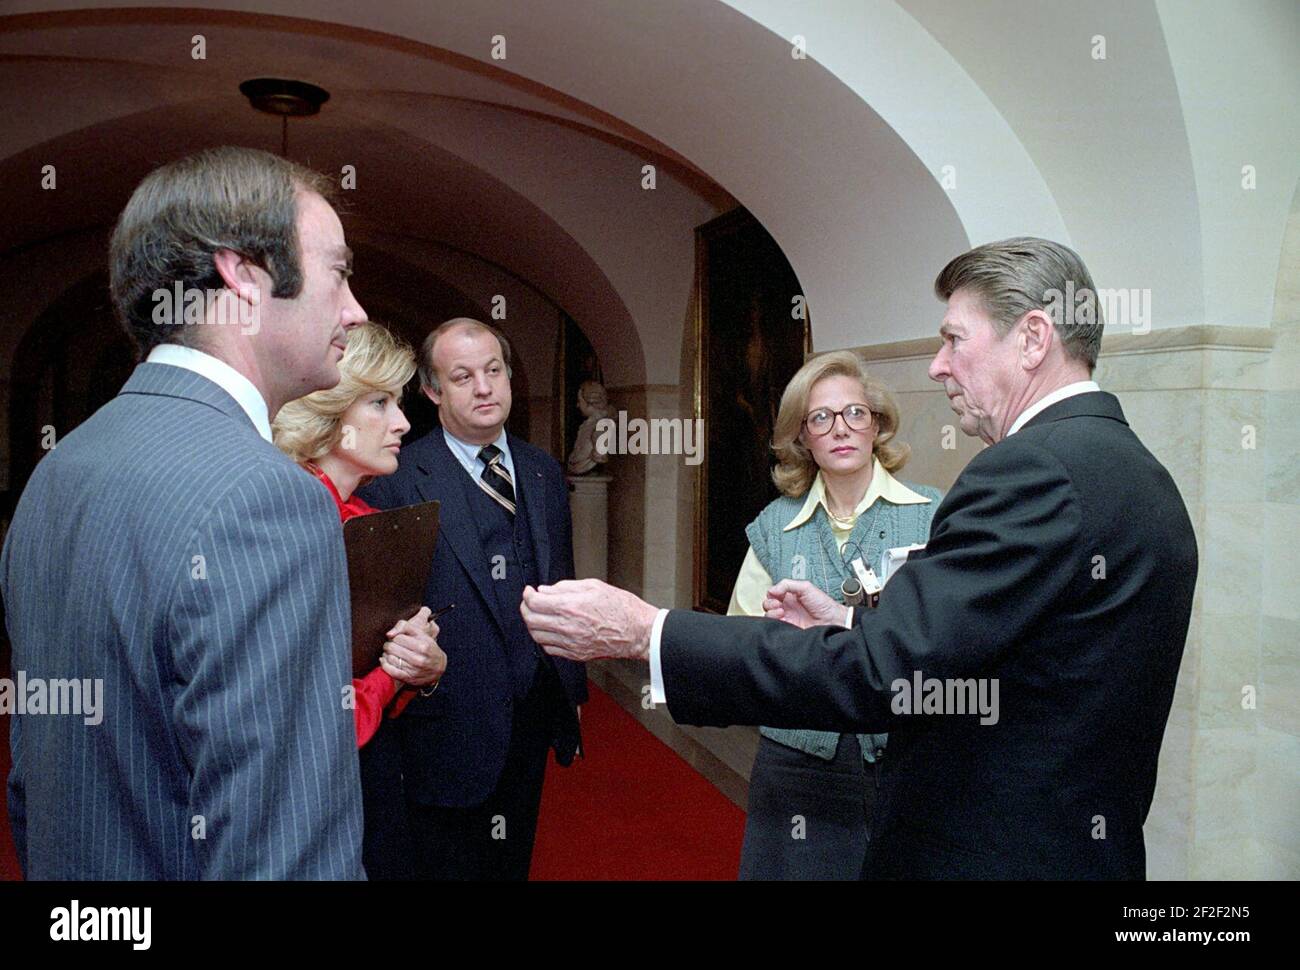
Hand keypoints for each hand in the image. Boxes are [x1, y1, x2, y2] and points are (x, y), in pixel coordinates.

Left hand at [380, 606, 446, 686]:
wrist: (438, 667)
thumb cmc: (428, 648)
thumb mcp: (421, 634)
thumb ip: (405, 627)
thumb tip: (389, 634)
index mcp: (423, 645)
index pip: (398, 637)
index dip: (395, 637)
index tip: (397, 638)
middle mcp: (419, 659)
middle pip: (391, 648)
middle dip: (388, 645)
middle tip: (391, 645)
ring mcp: (413, 670)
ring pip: (389, 658)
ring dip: (386, 654)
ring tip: (390, 653)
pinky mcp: (408, 678)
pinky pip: (390, 671)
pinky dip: (385, 665)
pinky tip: (385, 661)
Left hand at [520, 579, 658, 662]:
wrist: (638, 632)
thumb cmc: (622, 608)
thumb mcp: (594, 586)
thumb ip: (566, 587)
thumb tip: (546, 590)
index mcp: (571, 607)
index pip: (535, 602)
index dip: (527, 595)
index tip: (529, 591)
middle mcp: (568, 627)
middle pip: (531, 620)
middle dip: (525, 609)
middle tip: (529, 602)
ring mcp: (571, 643)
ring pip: (537, 637)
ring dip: (533, 625)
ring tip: (538, 616)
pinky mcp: (576, 654)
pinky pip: (550, 649)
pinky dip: (544, 639)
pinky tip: (550, 631)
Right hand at [762, 579, 847, 629]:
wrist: (832, 620)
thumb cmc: (823, 604)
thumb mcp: (806, 587)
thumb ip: (787, 584)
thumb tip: (772, 589)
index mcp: (790, 596)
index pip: (773, 594)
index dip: (772, 593)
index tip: (776, 594)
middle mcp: (787, 607)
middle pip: (768, 604)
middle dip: (769, 603)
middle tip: (777, 604)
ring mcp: (787, 618)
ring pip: (768, 615)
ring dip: (771, 612)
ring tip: (781, 611)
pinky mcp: (788, 628)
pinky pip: (774, 626)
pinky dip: (773, 621)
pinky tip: (782, 617)